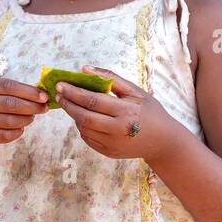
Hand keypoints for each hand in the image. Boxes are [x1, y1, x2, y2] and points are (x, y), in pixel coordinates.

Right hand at [0, 78, 47, 145]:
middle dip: (32, 106)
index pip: (9, 86)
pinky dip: (17, 132)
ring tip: (32, 117)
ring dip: (26, 119)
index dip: (29, 91)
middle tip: (44, 108)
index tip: (44, 96)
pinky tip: (21, 127)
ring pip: (9, 122)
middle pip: (11, 104)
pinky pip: (4, 136)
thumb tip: (39, 94)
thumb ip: (10, 89)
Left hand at [54, 66, 181, 162]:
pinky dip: (82, 126)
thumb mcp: (135, 91)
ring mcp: (112, 144)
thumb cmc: (149, 111)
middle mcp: (118, 130)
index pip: (92, 101)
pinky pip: (88, 139)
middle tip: (58, 94)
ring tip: (72, 103)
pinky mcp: (109, 152)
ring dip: (74, 115)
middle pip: (84, 117)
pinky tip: (84, 117)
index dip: (74, 92)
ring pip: (84, 128)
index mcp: (125, 111)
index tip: (61, 84)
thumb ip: (110, 78)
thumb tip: (85, 69)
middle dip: (68, 104)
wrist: (163, 141)